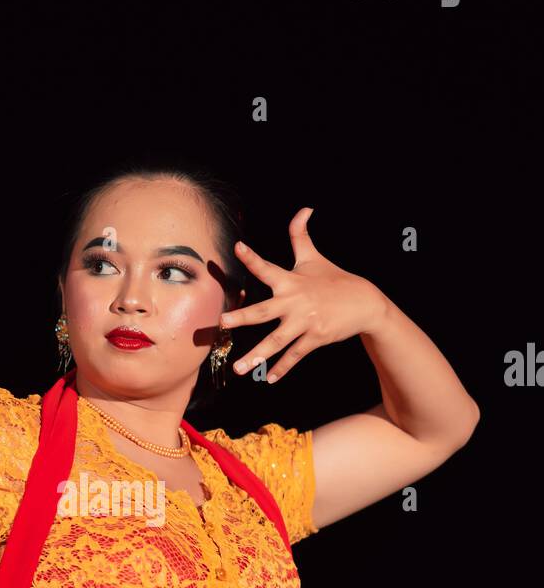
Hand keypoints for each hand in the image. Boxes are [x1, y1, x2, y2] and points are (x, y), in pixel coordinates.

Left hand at [219, 208, 389, 381]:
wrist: (364, 303)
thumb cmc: (333, 279)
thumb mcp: (315, 258)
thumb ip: (300, 236)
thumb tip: (304, 208)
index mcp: (291, 281)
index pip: (267, 267)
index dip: (252, 257)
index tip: (237, 248)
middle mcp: (295, 301)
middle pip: (264, 310)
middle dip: (243, 317)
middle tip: (222, 322)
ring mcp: (305, 322)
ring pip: (277, 341)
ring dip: (257, 356)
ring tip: (239, 369)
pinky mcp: (315, 337)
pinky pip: (295, 355)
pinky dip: (282, 367)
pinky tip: (269, 379)